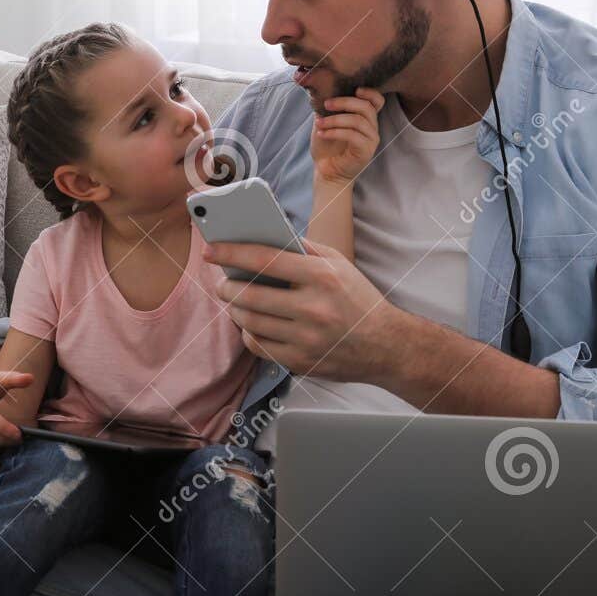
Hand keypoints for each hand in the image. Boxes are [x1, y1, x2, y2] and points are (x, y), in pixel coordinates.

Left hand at [205, 235, 407, 382]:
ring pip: (250, 322)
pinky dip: (249, 333)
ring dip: (235, 310)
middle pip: (250, 295)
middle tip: (222, 282)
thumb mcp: (338, 263)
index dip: (232, 253)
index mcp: (322, 276)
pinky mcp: (300, 361)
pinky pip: (258, 346)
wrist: (385, 345)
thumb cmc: (356, 298)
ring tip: (235, 301)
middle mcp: (314, 308)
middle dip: (227, 287)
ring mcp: (306, 338)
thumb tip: (260, 234)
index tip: (211, 249)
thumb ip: (302, 247)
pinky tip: (251, 324)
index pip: (265, 260)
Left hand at [310, 87, 383, 183]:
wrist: (326, 171)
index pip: (377, 101)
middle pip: (366, 107)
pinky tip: (322, 134)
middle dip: (345, 102)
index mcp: (365, 118)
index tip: (355, 89)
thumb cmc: (326, 147)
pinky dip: (335, 132)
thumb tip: (323, 93)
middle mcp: (372, 128)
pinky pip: (353, 135)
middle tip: (327, 104)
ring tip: (320, 123)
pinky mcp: (365, 151)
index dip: (370, 92)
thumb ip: (328, 109)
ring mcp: (371, 140)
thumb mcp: (325, 123)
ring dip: (335, 119)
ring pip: (358, 121)